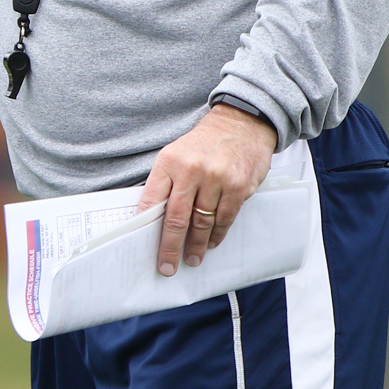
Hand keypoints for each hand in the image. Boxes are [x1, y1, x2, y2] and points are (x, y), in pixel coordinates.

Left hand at [137, 103, 275, 277]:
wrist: (242, 123)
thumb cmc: (205, 143)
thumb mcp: (177, 154)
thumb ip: (166, 183)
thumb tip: (154, 219)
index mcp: (170, 162)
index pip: (152, 201)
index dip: (147, 229)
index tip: (147, 250)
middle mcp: (192, 170)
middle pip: (176, 219)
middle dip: (170, 248)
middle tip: (167, 266)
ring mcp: (217, 178)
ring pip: (202, 223)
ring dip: (196, 245)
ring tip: (192, 257)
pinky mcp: (238, 186)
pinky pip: (224, 219)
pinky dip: (217, 234)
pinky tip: (211, 241)